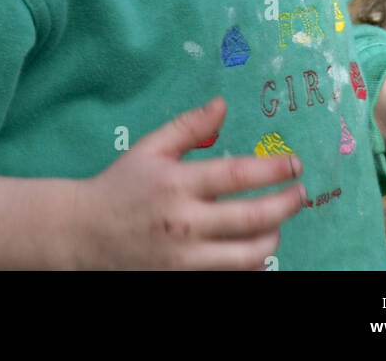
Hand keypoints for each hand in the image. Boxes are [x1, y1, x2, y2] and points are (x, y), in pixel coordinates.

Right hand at [74, 96, 307, 270]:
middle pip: (251, 220)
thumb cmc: (121, 186)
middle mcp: (184, 224)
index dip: (272, 170)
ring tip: (278, 224)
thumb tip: (222, 105)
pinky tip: (256, 250)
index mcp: (176, 184)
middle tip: (300, 194)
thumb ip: (188, 126)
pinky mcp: (182, 280)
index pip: (236, 176)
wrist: (85, 235)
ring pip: (247, 257)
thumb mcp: (150, 148)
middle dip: (285, 206)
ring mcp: (184, 259)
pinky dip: (251, 266)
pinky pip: (230, 277)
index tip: (294, 164)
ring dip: (272, 239)